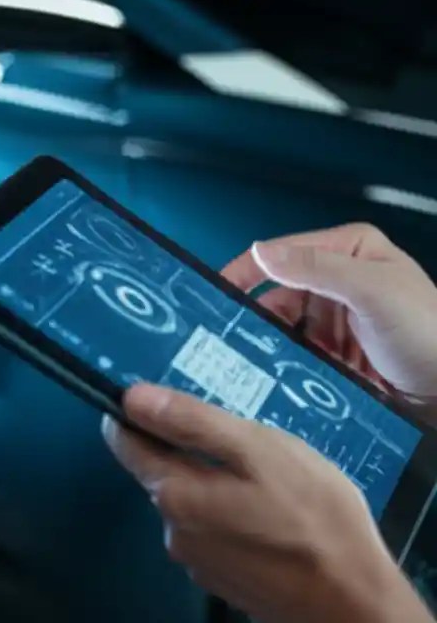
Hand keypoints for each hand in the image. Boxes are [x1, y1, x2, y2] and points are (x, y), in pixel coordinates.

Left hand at [104, 384, 431, 622]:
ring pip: (192, 503)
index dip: (136, 415)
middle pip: (162, 473)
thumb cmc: (313, 515)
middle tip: (243, 443)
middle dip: (190, 450)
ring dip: (215, 485)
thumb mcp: (259, 449)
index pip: (126, 443)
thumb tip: (132, 397)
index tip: (161, 398)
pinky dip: (232, 516)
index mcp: (173, 494)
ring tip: (267, 481)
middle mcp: (172, 530)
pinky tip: (270, 515)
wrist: (353, 601)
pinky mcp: (222, 578)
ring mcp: (197, 560)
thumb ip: (192, 421)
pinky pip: (214, 532)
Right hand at [222, 223, 436, 422]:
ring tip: (239, 363)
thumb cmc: (426, 332)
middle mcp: (340, 280)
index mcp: (349, 250)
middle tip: (221, 338)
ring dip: (268, 344)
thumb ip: (317, 268)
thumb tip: (259, 251)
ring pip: (285, 327)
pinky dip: (283, 365)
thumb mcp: (373, 291)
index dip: (246, 271)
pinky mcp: (339, 354)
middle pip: (279, 293)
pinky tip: (268, 377)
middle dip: (254, 315)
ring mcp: (339, 319)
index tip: (212, 294)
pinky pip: (298, 355)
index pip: (283, 254)